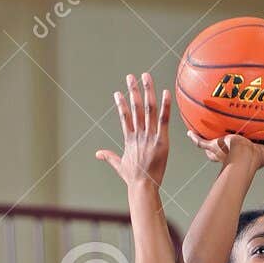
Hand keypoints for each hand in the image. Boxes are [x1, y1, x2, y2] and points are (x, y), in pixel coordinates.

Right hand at [96, 73, 170, 187]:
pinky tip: (166, 92)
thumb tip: (97, 154)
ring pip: (148, 109)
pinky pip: (164, 120)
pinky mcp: (161, 140)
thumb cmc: (133, 179)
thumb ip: (109, 157)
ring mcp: (150, 136)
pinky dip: (165, 106)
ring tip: (146, 76)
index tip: (118, 92)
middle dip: (133, 91)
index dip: (121, 104)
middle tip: (131, 76)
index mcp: (130, 139)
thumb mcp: (119, 166)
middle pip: (136, 108)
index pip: (124, 117)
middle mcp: (139, 134)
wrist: (143, 186)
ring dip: (147, 91)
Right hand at [184, 129, 263, 169]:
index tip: (230, 147)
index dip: (232, 152)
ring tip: (197, 133)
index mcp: (237, 156)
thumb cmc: (254, 159)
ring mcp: (217, 150)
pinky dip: (194, 137)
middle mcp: (225, 154)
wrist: (243, 158)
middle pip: (218, 152)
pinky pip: (200, 141)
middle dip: (215, 148)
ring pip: (208, 146)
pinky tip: (189, 132)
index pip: (233, 155)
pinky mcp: (212, 145)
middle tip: (216, 141)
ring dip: (204, 141)